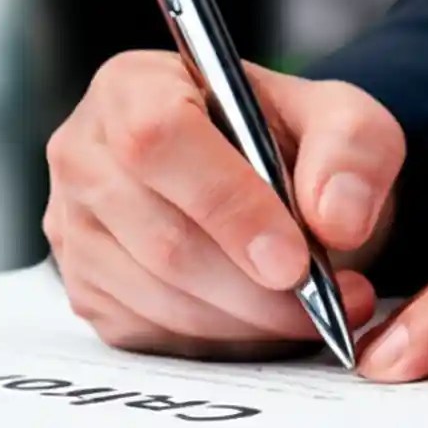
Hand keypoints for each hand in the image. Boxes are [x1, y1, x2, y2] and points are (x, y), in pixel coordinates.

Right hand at [44, 51, 405, 358]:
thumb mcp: (341, 117)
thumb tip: (336, 219)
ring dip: (248, 321)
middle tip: (327, 300)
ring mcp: (74, 228)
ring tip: (312, 311)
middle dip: (256, 289)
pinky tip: (262, 319)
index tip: (295, 259)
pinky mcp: (84, 289)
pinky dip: (220, 340)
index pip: (158, 138)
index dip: (228, 205)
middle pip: (162, 238)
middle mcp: (84, 155)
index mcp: (132, 87)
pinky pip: (151, 334)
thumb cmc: (284, 142)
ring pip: (159, 297)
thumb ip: (353, 149)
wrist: (259, 183)